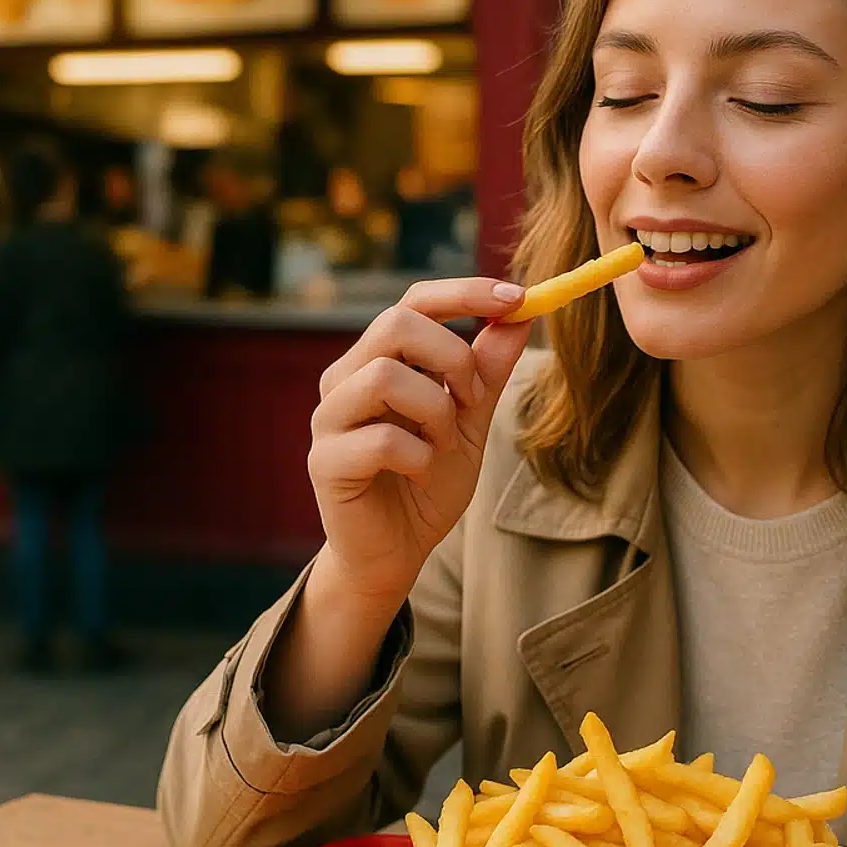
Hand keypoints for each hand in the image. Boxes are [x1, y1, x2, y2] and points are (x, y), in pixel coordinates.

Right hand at [308, 277, 530, 607]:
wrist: (396, 553)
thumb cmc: (426, 483)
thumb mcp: (470, 422)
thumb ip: (487, 371)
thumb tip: (520, 314)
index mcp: (377, 360)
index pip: (414, 301)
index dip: (465, 293)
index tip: (518, 299)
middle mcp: (345, 379)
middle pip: (395, 323)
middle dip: (452, 356)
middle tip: (472, 399)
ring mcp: (330, 419)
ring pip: (385, 376)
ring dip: (434, 409)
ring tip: (443, 443)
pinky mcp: (326, 463)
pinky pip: (381, 439)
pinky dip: (419, 456)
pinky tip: (421, 472)